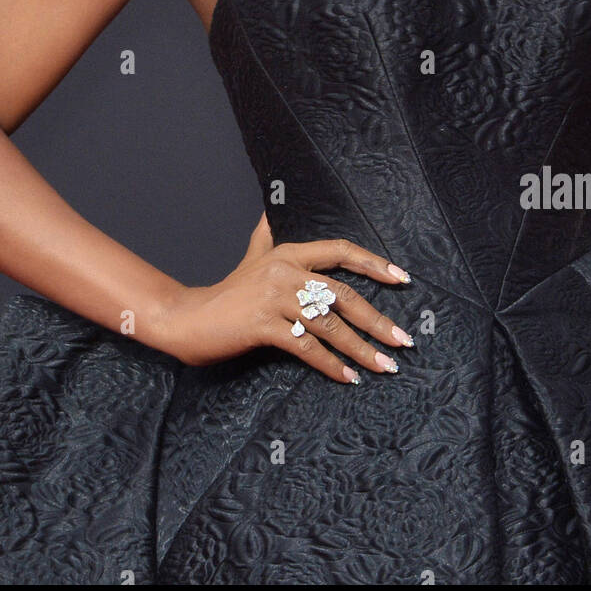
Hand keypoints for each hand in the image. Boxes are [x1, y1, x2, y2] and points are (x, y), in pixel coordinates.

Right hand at [159, 236, 414, 382]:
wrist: (188, 317)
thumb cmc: (226, 292)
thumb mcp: (251, 257)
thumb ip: (266, 236)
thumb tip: (271, 212)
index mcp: (288, 253)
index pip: (339, 251)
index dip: (373, 263)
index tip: (402, 278)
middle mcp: (285, 271)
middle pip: (342, 293)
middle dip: (377, 320)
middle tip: (403, 340)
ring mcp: (274, 298)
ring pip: (330, 324)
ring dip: (361, 349)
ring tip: (385, 366)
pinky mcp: (264, 326)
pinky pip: (307, 347)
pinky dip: (331, 365)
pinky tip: (349, 378)